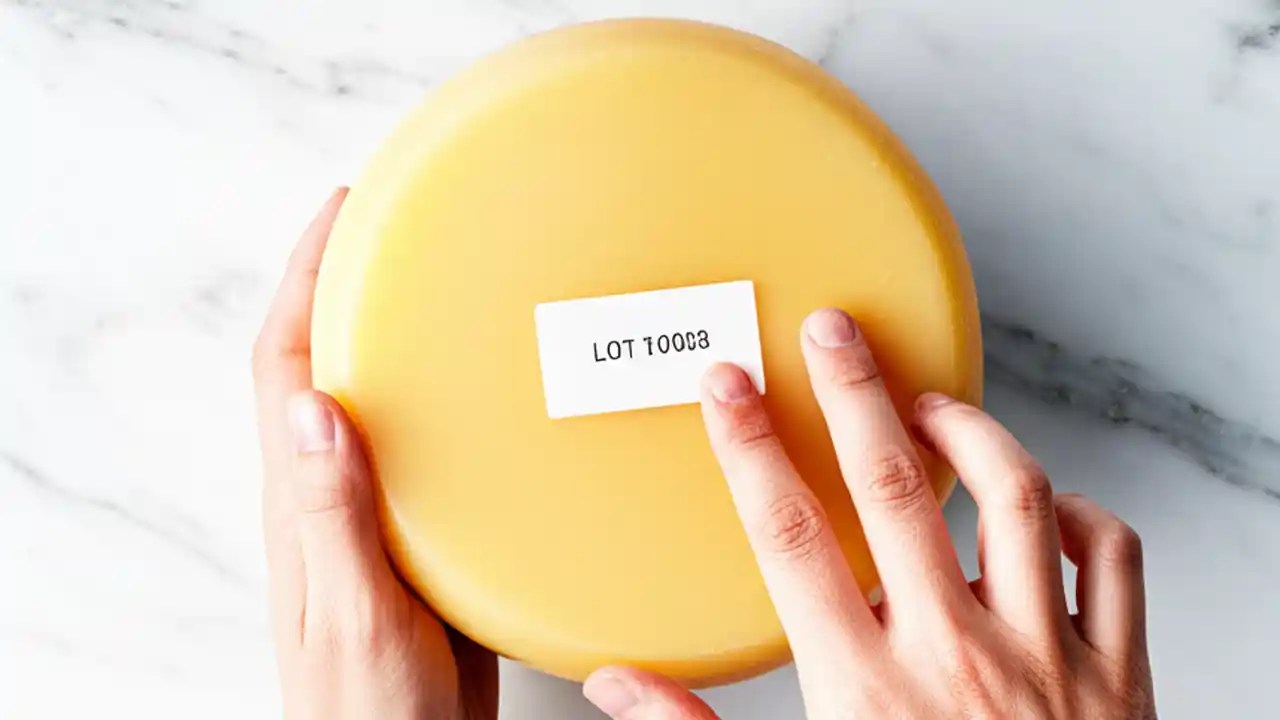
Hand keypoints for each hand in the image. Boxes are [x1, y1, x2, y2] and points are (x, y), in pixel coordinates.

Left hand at [253, 189, 497, 718]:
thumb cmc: (368, 707)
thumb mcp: (353, 610)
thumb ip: (334, 513)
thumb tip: (314, 404)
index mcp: (301, 503)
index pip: (283, 367)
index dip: (302, 282)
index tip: (340, 215)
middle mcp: (325, 497)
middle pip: (316, 365)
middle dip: (340, 285)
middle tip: (389, 227)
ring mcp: (366, 516)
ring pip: (366, 401)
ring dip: (384, 335)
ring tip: (434, 284)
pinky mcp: (409, 539)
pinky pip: (414, 449)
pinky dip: (434, 401)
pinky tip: (477, 395)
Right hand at [584, 309, 1154, 718]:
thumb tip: (616, 686)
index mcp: (865, 690)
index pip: (789, 538)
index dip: (749, 448)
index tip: (725, 384)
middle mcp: (955, 658)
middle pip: (897, 489)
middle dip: (855, 393)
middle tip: (831, 328)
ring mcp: (1046, 660)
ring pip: (1015, 500)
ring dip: (969, 435)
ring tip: (929, 405)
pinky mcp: (1119, 675)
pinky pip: (1113, 561)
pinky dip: (1078, 515)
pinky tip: (1040, 505)